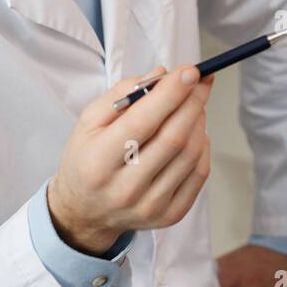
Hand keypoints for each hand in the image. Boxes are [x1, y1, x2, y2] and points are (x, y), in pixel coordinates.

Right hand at [48, 65, 214, 254]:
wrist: (84, 212)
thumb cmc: (87, 159)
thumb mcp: (88, 122)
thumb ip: (122, 93)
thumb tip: (163, 75)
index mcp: (98, 163)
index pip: (142, 121)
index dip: (171, 93)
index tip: (190, 70)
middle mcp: (125, 189)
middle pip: (173, 137)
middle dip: (193, 101)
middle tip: (200, 79)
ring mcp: (150, 206)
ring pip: (190, 154)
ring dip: (199, 120)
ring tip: (194, 103)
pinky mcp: (170, 215)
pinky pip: (200, 174)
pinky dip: (203, 146)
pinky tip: (194, 131)